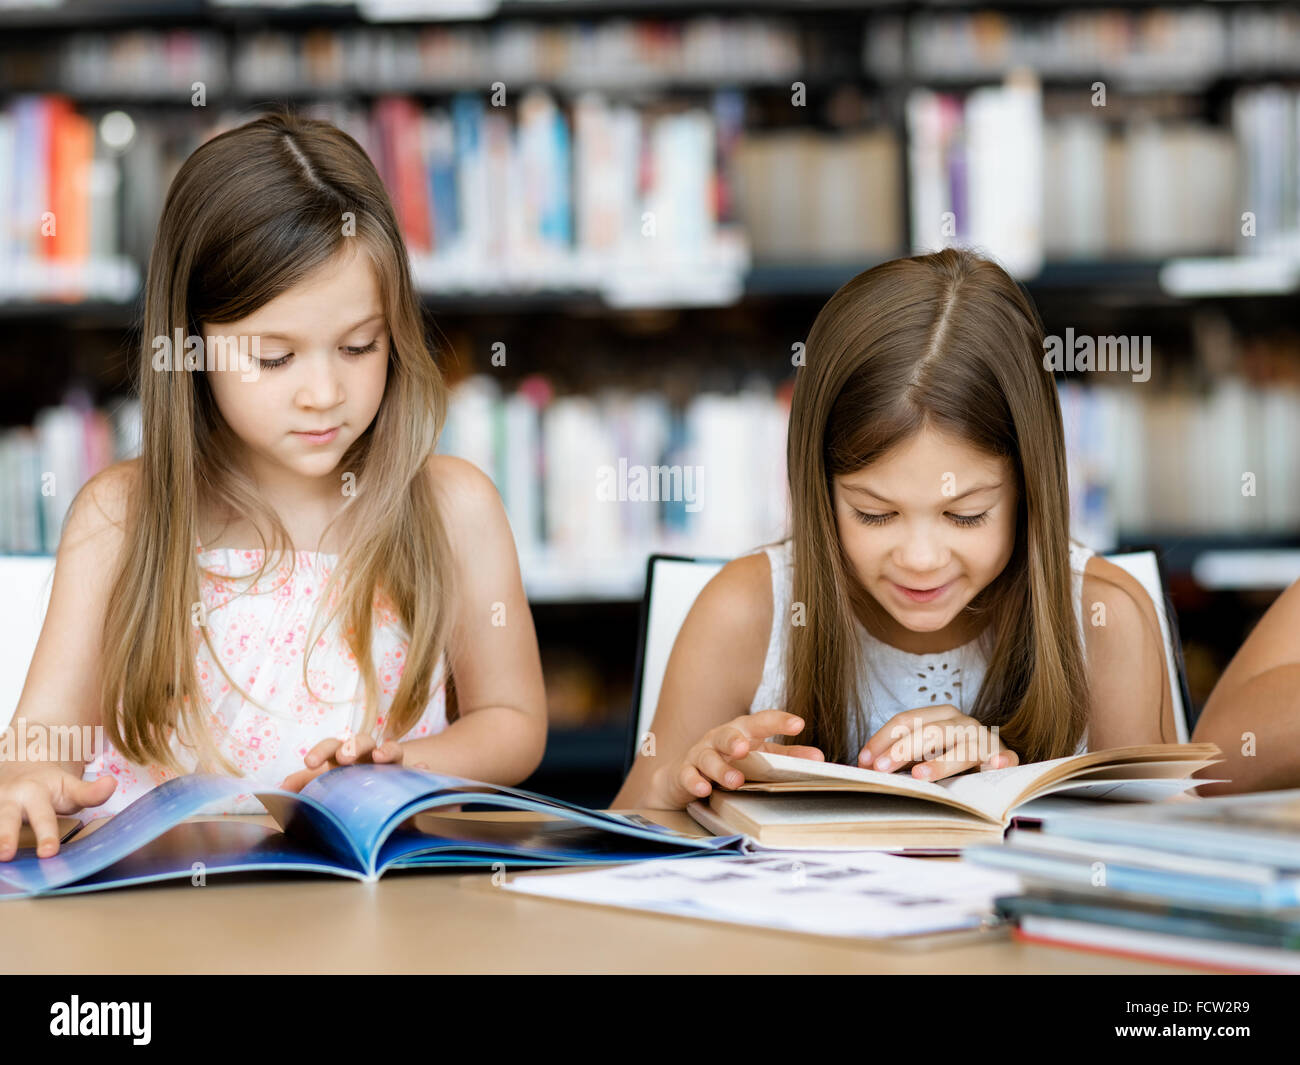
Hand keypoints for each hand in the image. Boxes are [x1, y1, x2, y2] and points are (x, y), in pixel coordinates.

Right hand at [0, 763, 116, 860]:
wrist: (20, 764)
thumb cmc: (49, 786)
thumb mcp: (70, 787)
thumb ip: (90, 792)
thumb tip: (112, 783)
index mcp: (35, 793)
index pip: (44, 816)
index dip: (46, 834)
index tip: (48, 852)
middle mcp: (10, 799)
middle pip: (7, 819)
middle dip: (6, 836)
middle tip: (7, 855)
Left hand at [279, 732, 423, 792]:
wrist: (385, 793)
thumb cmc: (351, 786)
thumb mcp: (328, 786)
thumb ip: (306, 784)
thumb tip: (279, 789)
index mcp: (344, 757)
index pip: (331, 746)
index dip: (320, 751)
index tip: (309, 762)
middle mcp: (368, 756)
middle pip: (360, 740)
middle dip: (352, 745)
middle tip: (345, 757)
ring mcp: (391, 764)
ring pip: (390, 748)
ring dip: (386, 749)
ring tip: (381, 758)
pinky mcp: (411, 776)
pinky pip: (417, 769)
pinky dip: (421, 768)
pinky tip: (424, 770)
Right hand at [657, 709, 823, 807]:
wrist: (686, 776)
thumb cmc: (730, 762)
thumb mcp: (760, 757)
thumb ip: (787, 756)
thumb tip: (818, 758)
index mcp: (742, 732)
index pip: (761, 721)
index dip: (778, 721)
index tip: (798, 724)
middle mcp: (719, 739)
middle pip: (727, 734)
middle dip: (736, 740)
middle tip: (745, 748)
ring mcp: (700, 755)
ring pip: (708, 758)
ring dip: (721, 769)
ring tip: (735, 781)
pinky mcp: (684, 773)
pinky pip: (687, 776)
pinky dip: (695, 782)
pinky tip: (703, 788)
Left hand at [857, 705, 1018, 781]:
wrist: (996, 759)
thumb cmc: (952, 757)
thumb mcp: (923, 753)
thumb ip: (898, 757)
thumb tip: (864, 766)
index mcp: (940, 715)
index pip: (906, 720)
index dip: (882, 739)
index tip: (864, 760)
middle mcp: (962, 722)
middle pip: (930, 732)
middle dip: (902, 750)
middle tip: (880, 769)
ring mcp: (984, 739)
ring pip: (961, 748)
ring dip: (940, 763)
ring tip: (919, 776)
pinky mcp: (1005, 757)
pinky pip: (1005, 758)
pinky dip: (1001, 761)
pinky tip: (995, 766)